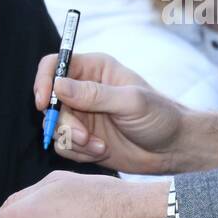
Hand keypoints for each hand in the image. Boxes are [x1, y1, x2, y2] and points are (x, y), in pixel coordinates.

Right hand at [34, 51, 185, 174]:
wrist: (173, 148)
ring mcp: (81, 115)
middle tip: (84, 136)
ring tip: (100, 146)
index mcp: (94, 69)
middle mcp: (83, 89)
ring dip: (72, 140)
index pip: (55, 65)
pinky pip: (63, 146)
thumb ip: (94, 95)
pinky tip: (102, 152)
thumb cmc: (159, 116)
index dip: (44, 81)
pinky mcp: (83, 138)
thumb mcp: (130, 102)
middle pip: (49, 101)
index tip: (43, 103)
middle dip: (62, 122)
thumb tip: (58, 85)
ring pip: (54, 126)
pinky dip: (78, 153)